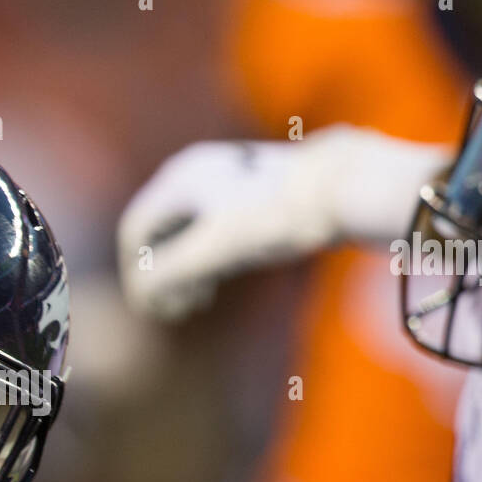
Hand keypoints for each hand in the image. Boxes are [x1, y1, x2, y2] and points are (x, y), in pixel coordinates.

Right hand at [116, 139, 334, 321]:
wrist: (347, 185)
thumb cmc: (278, 216)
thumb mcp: (216, 250)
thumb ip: (170, 274)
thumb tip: (140, 296)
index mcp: (178, 179)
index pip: (134, 232)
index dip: (136, 274)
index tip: (155, 309)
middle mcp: (193, 172)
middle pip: (156, 232)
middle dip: (160, 275)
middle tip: (180, 310)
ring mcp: (220, 178)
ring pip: (182, 232)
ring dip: (182, 269)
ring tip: (198, 300)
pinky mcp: (245, 190)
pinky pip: (207, 228)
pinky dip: (204, 257)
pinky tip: (220, 278)